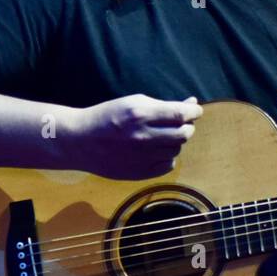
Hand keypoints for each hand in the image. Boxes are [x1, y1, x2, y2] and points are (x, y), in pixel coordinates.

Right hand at [66, 94, 201, 179]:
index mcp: (141, 114)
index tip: (195, 110)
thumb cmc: (107, 117)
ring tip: (162, 136)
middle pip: (183, 134)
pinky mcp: (140, 173)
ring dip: (175, 141)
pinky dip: (167, 156)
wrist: (81, 142)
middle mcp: (144, 137)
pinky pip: (168, 165)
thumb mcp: (133, 103)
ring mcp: (142, 157)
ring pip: (176, 149)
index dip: (193, 111)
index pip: (181, 114)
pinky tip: (156, 150)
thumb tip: (190, 104)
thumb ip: (163, 105)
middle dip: (187, 127)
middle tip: (181, 123)